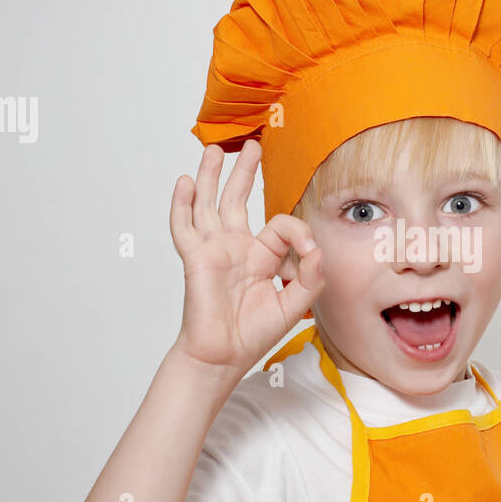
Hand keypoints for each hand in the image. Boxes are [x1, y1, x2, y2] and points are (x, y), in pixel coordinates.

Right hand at [169, 140, 323, 375]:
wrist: (223, 355)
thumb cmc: (252, 334)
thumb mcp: (293, 304)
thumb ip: (310, 278)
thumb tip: (318, 249)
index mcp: (260, 256)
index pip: (280, 225)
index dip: (298, 232)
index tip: (310, 252)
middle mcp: (236, 248)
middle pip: (238, 200)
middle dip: (244, 173)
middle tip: (252, 146)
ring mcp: (213, 250)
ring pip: (209, 204)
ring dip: (210, 177)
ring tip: (214, 150)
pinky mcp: (195, 258)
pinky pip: (184, 226)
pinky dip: (182, 203)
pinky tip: (183, 182)